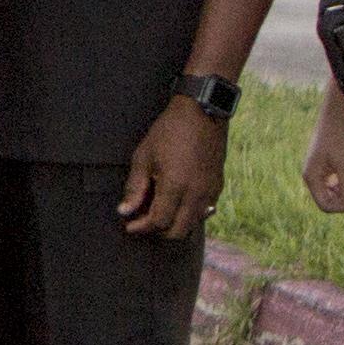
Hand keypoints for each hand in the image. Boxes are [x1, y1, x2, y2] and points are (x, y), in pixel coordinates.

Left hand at [116, 100, 226, 240]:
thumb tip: (125, 211)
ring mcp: (210, 192)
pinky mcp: (218, 186)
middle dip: (158, 231)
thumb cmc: (169, 131)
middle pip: (178, 231)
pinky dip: (189, 215)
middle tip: (143, 222)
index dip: (142, 227)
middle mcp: (196, 194)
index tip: (130, 226)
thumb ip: (134, 187)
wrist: (202, 113)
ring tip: (158, 213)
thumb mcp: (144, 156)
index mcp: (176, 186)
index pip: (159, 222)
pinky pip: (204, 212)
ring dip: (175, 225)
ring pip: (193, 224)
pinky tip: (177, 204)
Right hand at [299, 87, 343, 218]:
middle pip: (328, 201)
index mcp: (312, 177)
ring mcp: (319, 171)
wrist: (337, 116)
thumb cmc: (339, 138)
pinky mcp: (327, 166)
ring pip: (333, 193)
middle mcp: (312, 176)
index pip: (325, 205)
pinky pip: (336, 184)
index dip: (342, 207)